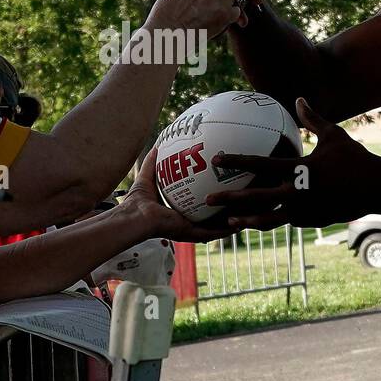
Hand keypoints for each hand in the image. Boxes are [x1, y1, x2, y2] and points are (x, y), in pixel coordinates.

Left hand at [120, 150, 234, 242]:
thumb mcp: (148, 177)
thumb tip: (156, 145)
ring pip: (216, 228)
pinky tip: (238, 225)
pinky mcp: (192, 235)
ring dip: (230, 222)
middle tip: (239, 200)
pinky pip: (212, 233)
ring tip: (246, 214)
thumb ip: (153, 163)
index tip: (223, 187)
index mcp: (178, 212)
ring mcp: (191, 230)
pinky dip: (224, 230)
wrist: (135, 217)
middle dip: (225, 210)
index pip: (199, 206)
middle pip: (211, 218)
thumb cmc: (137, 202)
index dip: (212, 198)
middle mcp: (187, 223)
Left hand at [205, 98, 380, 228]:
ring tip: (227, 221)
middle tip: (208, 199)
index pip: (261, 164)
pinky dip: (269, 222)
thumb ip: (312, 119)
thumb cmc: (356, 159)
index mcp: (299, 169)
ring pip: (268, 218)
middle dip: (230, 198)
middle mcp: (298, 193)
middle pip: (256, 197)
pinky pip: (285, 222)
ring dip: (246, 220)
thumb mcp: (334, 136)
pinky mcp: (310, 222)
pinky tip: (255, 222)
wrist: (378, 190)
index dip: (237, 160)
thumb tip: (299, 98)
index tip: (217, 159)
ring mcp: (304, 211)